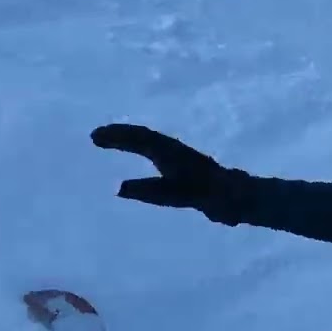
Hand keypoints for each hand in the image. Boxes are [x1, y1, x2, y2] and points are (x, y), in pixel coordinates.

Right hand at [90, 123, 222, 209]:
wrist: (236, 196)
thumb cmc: (208, 195)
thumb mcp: (177, 195)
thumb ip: (151, 191)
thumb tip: (120, 188)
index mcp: (168, 152)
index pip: (138, 138)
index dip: (116, 136)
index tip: (95, 137)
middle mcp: (171, 148)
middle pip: (141, 136)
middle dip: (118, 134)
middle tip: (95, 136)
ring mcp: (178, 155)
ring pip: (148, 141)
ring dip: (128, 138)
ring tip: (109, 140)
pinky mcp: (182, 164)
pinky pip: (154, 149)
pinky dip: (139, 146)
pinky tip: (136, 151)